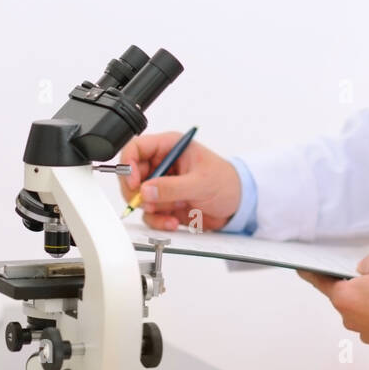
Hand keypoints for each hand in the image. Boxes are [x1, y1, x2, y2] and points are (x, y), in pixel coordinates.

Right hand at [118, 131, 240, 231]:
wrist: (239, 204)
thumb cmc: (227, 182)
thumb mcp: (201, 183)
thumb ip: (172, 187)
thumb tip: (146, 190)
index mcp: (170, 147)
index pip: (137, 148)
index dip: (129, 164)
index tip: (134, 183)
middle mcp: (162, 164)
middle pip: (132, 175)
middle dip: (137, 192)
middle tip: (147, 203)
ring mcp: (162, 185)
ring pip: (139, 197)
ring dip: (150, 210)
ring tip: (168, 215)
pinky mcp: (164, 203)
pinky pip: (150, 214)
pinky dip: (157, 221)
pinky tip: (171, 222)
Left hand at [298, 253, 368, 350]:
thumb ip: (364, 264)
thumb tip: (362, 273)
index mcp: (345, 298)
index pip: (322, 283)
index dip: (311, 274)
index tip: (303, 270)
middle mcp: (352, 320)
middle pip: (347, 299)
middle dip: (357, 287)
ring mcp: (368, 334)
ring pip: (363, 312)